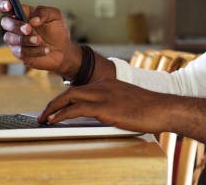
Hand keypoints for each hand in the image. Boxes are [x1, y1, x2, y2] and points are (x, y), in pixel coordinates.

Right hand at [0, 1, 78, 77]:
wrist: (62, 50)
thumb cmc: (57, 30)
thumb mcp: (55, 16)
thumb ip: (44, 13)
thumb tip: (33, 19)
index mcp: (22, 13)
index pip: (6, 7)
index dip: (4, 5)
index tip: (9, 6)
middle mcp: (16, 26)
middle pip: (5, 22)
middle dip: (16, 25)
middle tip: (29, 29)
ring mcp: (15, 40)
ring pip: (11, 38)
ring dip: (26, 40)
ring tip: (40, 41)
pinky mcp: (19, 53)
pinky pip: (20, 52)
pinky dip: (34, 50)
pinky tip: (45, 50)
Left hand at [38, 79, 174, 134]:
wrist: (162, 108)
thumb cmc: (149, 109)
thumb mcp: (128, 102)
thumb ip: (114, 104)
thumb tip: (105, 114)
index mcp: (108, 84)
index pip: (80, 89)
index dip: (65, 98)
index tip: (56, 107)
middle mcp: (103, 86)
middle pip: (71, 91)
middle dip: (54, 103)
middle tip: (44, 113)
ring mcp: (104, 96)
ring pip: (70, 97)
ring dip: (53, 108)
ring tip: (43, 118)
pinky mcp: (105, 108)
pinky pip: (76, 109)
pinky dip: (61, 114)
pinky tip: (53, 120)